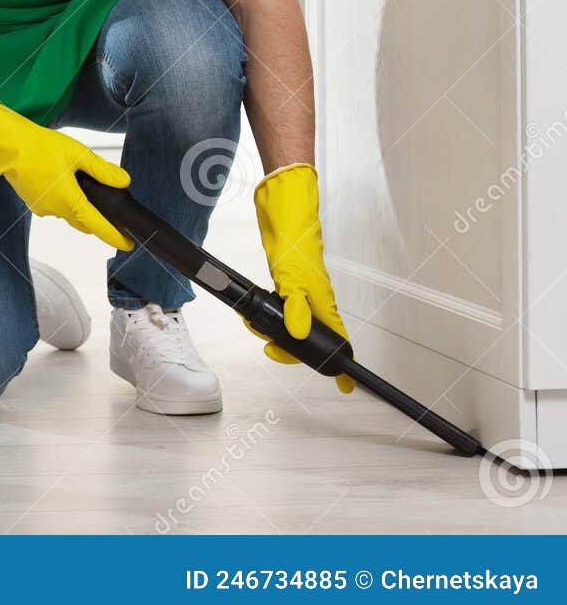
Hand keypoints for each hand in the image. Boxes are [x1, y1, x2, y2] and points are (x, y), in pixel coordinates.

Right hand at [0, 82, 133, 250]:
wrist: (8, 146)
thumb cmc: (40, 147)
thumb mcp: (78, 154)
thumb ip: (102, 170)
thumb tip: (123, 181)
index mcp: (70, 202)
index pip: (98, 226)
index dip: (115, 237)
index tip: (127, 244)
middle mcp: (56, 211)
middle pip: (84, 223)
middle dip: (97, 221)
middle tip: (111, 213)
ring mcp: (42, 208)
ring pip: (68, 214)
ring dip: (78, 207)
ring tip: (84, 187)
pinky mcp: (33, 202)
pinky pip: (54, 207)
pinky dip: (63, 200)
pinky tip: (62, 182)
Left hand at [249, 162, 354, 393]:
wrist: (285, 218)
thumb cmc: (296, 245)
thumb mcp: (292, 280)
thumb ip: (295, 308)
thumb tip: (296, 335)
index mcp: (323, 303)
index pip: (337, 340)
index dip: (341, 364)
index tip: (347, 387)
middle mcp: (315, 301)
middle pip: (310, 338)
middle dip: (289, 349)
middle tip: (271, 349)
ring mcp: (300, 293)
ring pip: (292, 325)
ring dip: (274, 332)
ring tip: (256, 329)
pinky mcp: (286, 285)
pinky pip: (281, 310)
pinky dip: (267, 316)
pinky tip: (256, 315)